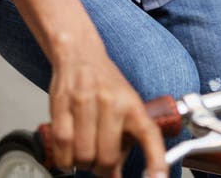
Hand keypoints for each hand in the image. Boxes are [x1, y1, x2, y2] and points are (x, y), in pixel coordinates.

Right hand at [49, 36, 166, 177]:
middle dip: (103, 169)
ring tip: (84, 155)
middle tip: (100, 165)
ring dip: (82, 164)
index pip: (149, 135)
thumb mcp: (125, 104)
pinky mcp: (62, 104)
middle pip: (107, 157)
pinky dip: (64, 159)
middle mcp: (111, 103)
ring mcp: (85, 102)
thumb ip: (125, 138)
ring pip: (83, 156)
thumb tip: (115, 175)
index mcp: (132, 104)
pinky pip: (62, 146)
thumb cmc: (105, 82)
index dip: (156, 160)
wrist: (80, 53)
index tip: (158, 177)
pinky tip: (68, 154)